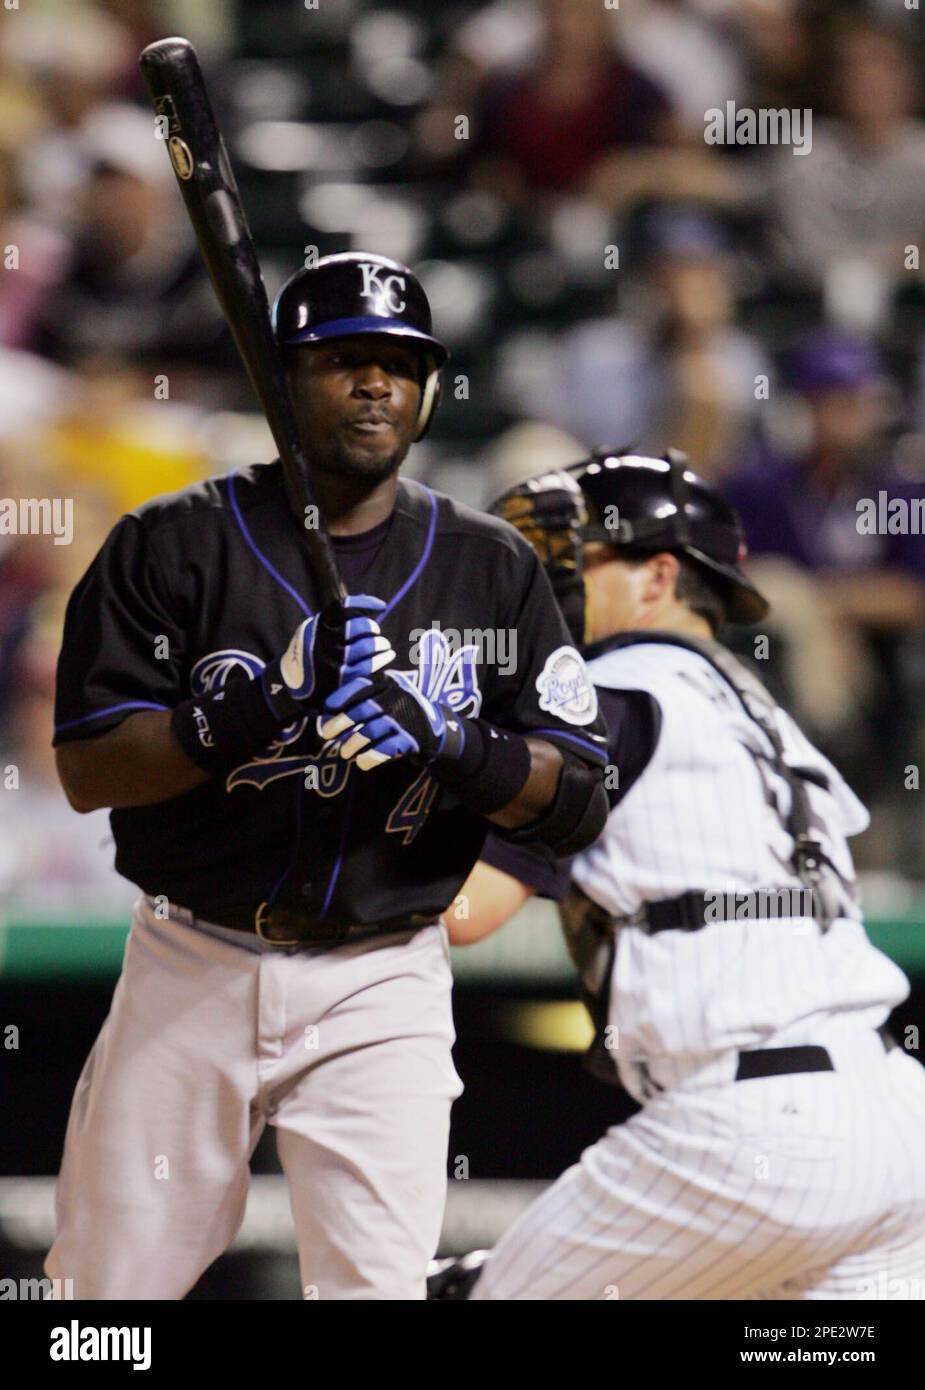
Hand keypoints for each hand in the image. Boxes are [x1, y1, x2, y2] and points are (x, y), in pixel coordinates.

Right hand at [262, 595, 393, 717]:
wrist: (289, 684)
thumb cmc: (310, 653)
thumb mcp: (313, 631)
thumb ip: (335, 620)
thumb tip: (372, 607)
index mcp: (317, 625)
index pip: (345, 607)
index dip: (367, 603)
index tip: (382, 606)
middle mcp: (324, 640)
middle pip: (360, 626)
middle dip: (373, 628)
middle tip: (376, 633)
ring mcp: (332, 659)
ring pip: (367, 645)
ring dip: (381, 643)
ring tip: (385, 646)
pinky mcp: (340, 678)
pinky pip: (367, 666)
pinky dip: (381, 659)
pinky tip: (387, 656)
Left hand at [317, 669, 463, 771]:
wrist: (436, 729)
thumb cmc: (400, 712)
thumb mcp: (387, 695)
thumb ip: (362, 700)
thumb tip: (325, 716)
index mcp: (389, 684)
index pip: (360, 685)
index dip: (341, 696)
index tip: (326, 709)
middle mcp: (397, 698)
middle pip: (363, 710)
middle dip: (340, 723)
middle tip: (326, 734)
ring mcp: (404, 720)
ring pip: (371, 731)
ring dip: (353, 743)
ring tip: (344, 753)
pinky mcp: (410, 740)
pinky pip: (385, 749)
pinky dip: (370, 757)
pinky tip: (361, 763)